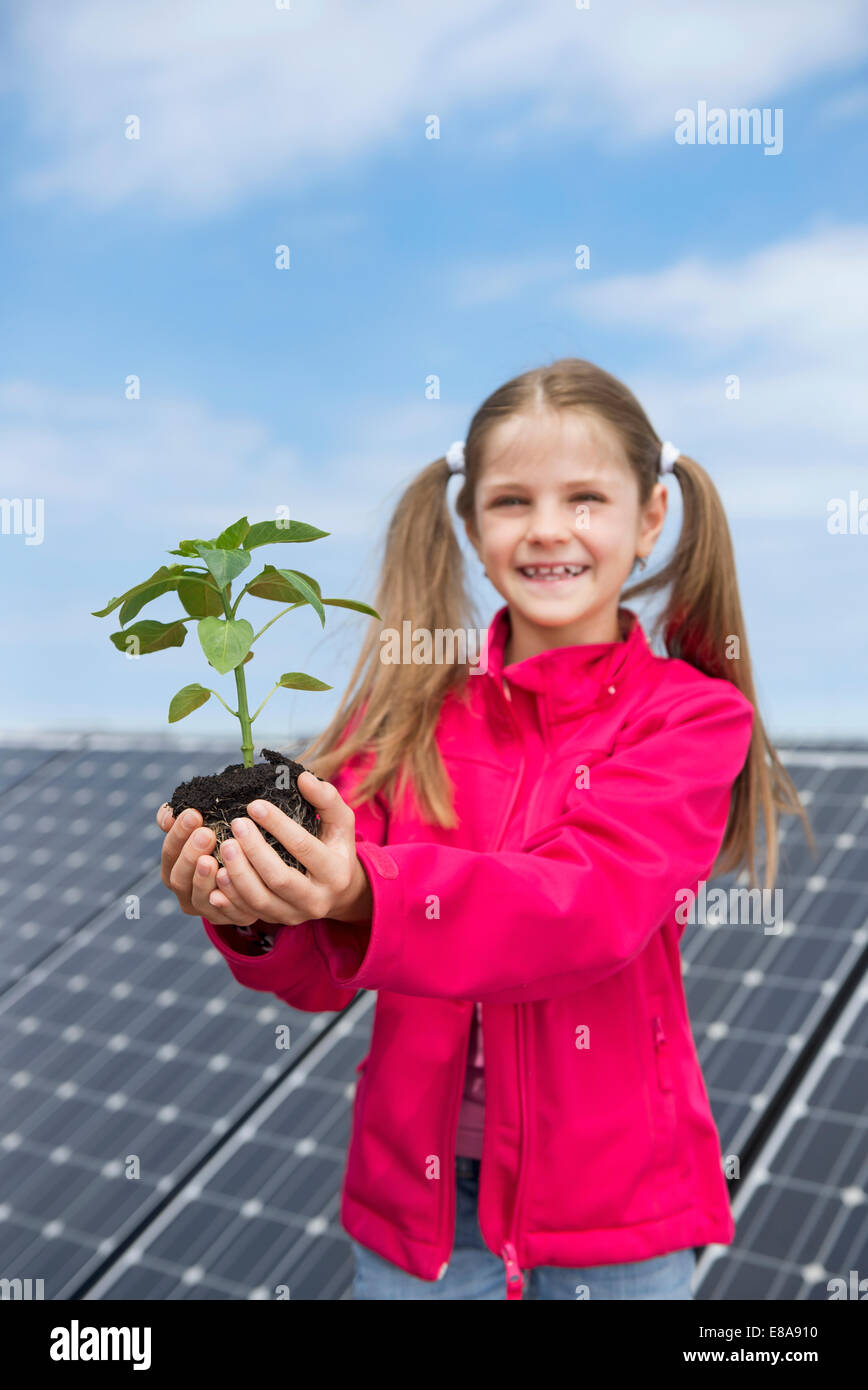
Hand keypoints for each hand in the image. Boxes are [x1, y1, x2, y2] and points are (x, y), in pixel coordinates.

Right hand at [157, 803, 259, 926]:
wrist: (255, 865)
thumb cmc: (223, 835)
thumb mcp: (202, 823)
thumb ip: (181, 817)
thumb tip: (168, 817)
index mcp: (174, 867)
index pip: (170, 852)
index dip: (178, 834)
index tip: (193, 814)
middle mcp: (185, 891)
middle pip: (179, 878)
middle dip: (190, 855)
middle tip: (205, 834)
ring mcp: (205, 908)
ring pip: (199, 898)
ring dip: (204, 879)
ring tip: (212, 860)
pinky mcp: (227, 918)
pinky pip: (225, 914)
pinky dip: (227, 901)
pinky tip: (231, 882)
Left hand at [204, 770, 372, 926]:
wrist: (340, 892)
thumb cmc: (336, 847)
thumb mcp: (341, 822)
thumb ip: (326, 799)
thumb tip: (303, 778)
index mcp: (335, 872)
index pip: (303, 847)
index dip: (277, 825)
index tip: (254, 805)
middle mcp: (317, 899)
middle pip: (279, 878)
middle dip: (254, 851)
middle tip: (235, 825)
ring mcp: (295, 914)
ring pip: (260, 901)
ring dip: (238, 875)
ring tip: (224, 849)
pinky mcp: (277, 921)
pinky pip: (248, 914)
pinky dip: (230, 897)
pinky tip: (216, 878)